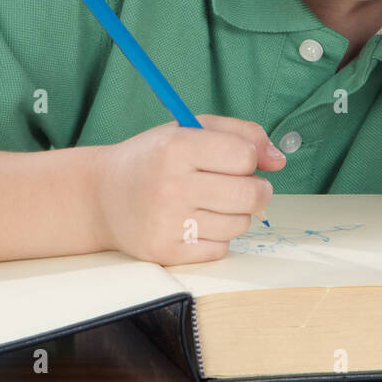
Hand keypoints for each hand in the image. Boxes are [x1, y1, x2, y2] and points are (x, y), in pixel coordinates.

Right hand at [88, 114, 280, 265]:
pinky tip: (197, 223)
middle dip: (256, 190)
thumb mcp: (189, 129)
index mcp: (177, 147)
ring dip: (236, 214)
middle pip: (250, 194)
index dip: (249, 159)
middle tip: (243, 187)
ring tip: (213, 204)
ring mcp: (168, 222)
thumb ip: (241, 134)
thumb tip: (279, 160)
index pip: (243, 156)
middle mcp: (171, 185)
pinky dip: (217, 237)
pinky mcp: (166, 252)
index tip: (238, 161)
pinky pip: (220, 249)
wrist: (102, 196)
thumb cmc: (152, 158)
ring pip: (239, 224)